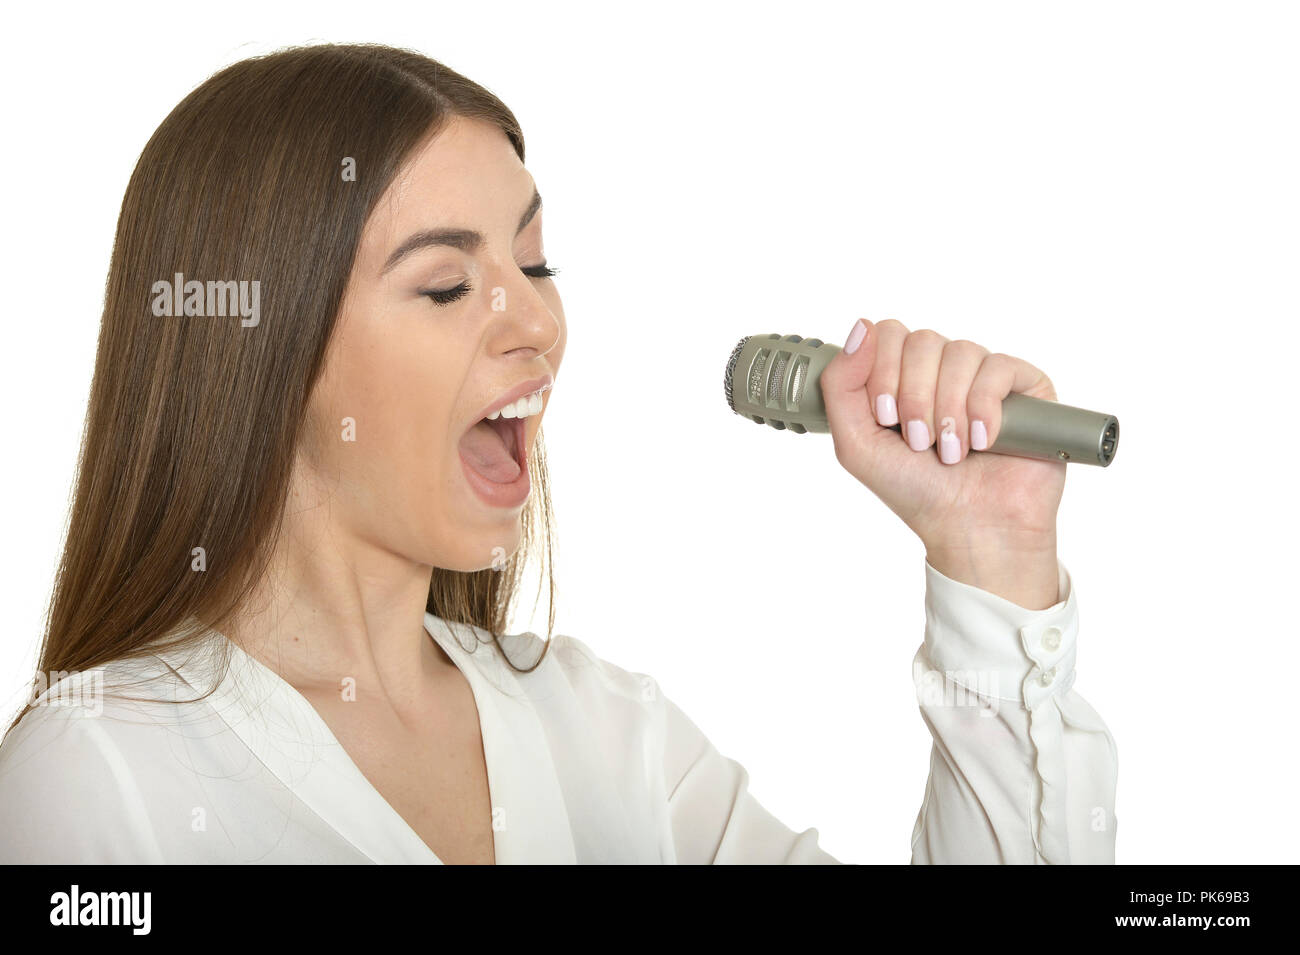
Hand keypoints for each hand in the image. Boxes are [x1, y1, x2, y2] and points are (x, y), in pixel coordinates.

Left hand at [821, 319, 1066, 604]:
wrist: (970, 528)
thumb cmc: (915, 490)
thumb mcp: (856, 444)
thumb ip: (840, 385)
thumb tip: (860, 327)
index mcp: (902, 376)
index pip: (888, 333)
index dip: (882, 370)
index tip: (885, 416)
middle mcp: (941, 370)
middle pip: (922, 340)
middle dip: (915, 396)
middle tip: (919, 441)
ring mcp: (982, 376)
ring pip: (960, 352)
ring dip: (947, 409)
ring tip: (952, 451)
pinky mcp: (1024, 387)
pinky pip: (999, 368)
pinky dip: (984, 407)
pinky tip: (982, 441)